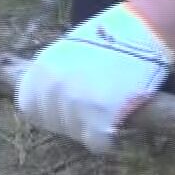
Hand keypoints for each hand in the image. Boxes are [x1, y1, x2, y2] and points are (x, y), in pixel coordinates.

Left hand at [15, 2, 172, 152]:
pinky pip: (97, 144)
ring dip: (91, 128)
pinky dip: (107, 140)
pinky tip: (117, 124)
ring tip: (109, 109)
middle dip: (73, 120)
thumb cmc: (110, 37)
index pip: (30, 108)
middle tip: (95, 108)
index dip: (50, 110)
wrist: (144, 29)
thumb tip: (48, 100)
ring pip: (76, 135)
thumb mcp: (67, 49)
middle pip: (55, 124)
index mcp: (42, 69)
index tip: (69, 106)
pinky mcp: (100, 118)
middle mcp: (53, 87)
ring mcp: (76, 103)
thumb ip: (53, 75)